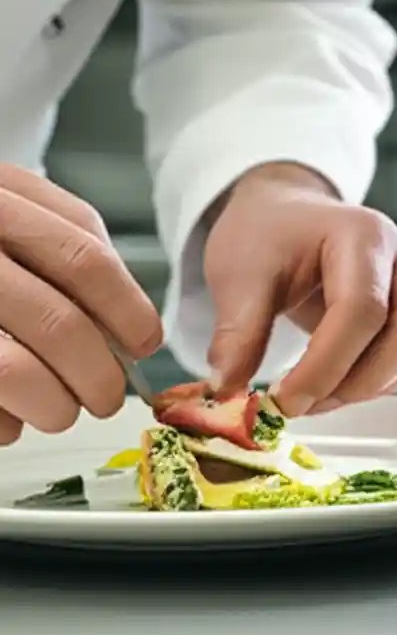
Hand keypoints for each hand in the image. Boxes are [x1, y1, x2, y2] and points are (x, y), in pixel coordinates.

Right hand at [0, 164, 162, 441]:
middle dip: (100, 376)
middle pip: (59, 325)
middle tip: (107, 396)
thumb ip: (73, 253)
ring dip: (55, 407)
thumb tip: (127, 334)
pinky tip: (8, 417)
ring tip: (59, 411)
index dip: (128, 312)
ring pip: (13, 371)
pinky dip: (4, 424)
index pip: (85, 262)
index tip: (144, 343)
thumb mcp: (19, 211)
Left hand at [204, 162, 396, 416]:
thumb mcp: (238, 274)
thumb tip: (229, 390)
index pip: (361, 308)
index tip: (283, 402)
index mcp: (361, 234)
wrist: (285, 218)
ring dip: (375, 385)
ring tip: (317, 398)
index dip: (326, 365)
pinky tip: (338, 385)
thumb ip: (237, 332)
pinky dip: (384, 382)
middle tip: (304, 404)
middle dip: (360, 380)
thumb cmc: (267, 236)